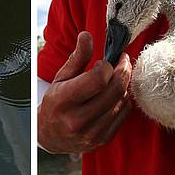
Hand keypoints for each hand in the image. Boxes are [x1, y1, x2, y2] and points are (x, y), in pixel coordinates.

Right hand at [37, 31, 132, 154]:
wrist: (50, 135)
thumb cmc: (56, 102)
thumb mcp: (61, 77)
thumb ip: (77, 57)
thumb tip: (87, 35)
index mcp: (64, 101)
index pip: (98, 79)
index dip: (106, 66)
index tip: (105, 61)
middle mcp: (78, 120)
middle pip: (115, 90)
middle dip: (123, 70)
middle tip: (123, 61)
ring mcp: (92, 133)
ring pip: (122, 101)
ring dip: (123, 85)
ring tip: (117, 77)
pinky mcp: (103, 139)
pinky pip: (124, 113)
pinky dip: (124, 100)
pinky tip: (115, 93)